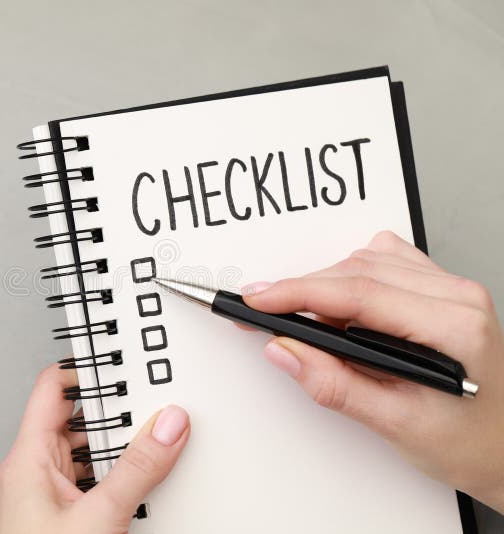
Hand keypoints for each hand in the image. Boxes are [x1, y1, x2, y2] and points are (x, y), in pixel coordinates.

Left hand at [0, 363, 189, 533]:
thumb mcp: (99, 517)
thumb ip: (138, 469)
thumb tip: (167, 425)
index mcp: (28, 458)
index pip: (51, 387)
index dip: (82, 365)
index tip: (116, 354)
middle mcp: (35, 470)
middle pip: (76, 416)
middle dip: (112, 405)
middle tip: (146, 392)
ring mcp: (52, 493)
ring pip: (89, 448)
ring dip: (119, 441)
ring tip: (150, 430)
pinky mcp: (69, 514)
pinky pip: (97, 476)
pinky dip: (120, 470)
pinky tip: (143, 474)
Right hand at [242, 230, 503, 512]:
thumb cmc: (470, 442)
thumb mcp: (396, 424)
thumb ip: (334, 384)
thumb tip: (285, 351)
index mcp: (454, 325)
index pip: (358, 294)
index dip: (298, 293)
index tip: (259, 298)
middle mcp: (457, 296)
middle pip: (357, 271)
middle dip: (302, 290)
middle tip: (263, 312)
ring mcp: (451, 287)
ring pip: (366, 261)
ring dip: (325, 285)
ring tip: (304, 323)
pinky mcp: (441, 288)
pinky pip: (384, 260)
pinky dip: (351, 277)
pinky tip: (341, 306)